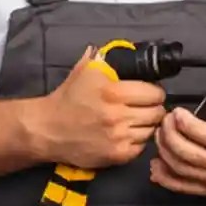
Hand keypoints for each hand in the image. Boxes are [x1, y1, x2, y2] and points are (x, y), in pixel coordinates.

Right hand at [27, 47, 167, 168]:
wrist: (48, 129)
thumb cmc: (68, 98)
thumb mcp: (84, 71)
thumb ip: (104, 58)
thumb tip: (121, 50)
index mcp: (113, 91)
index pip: (154, 93)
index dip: (154, 92)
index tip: (149, 93)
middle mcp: (118, 115)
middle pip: (157, 112)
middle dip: (154, 108)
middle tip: (145, 107)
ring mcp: (118, 137)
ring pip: (151, 130)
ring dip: (146, 125)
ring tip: (136, 121)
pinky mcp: (117, 155)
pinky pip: (141, 147)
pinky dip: (138, 141)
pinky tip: (128, 134)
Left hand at [150, 82, 205, 204]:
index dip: (189, 126)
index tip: (178, 113)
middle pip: (190, 155)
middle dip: (171, 136)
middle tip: (164, 120)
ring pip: (185, 171)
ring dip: (166, 153)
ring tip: (159, 135)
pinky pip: (189, 189)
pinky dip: (169, 179)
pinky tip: (157, 169)